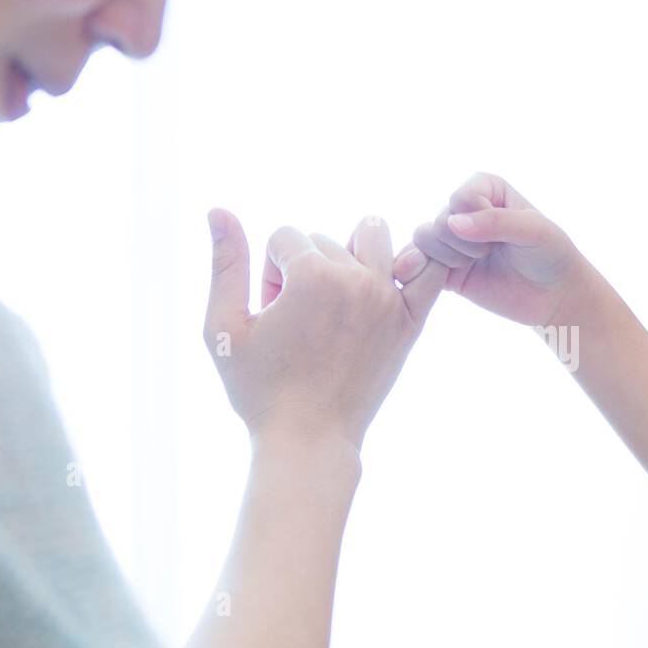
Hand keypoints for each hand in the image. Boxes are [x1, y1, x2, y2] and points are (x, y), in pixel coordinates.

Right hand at [204, 210, 446, 447]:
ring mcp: (388, 299)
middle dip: (304, 271)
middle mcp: (356, 280)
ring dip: (351, 253)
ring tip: (335, 296)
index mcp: (312, 275)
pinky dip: (418, 259)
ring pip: (372, 236)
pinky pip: (429, 270)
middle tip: (298, 319)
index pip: (285, 237)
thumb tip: (218, 209)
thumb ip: (225, 263)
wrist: (309, 438)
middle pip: (324, 241)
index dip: (269, 272)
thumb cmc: (260, 389)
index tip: (271, 311)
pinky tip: (395, 272)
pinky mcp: (410, 321)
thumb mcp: (224, 326)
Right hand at [402, 172, 590, 326]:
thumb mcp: (534, 230)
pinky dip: (427, 271)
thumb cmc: (551, 254)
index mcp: (486, 188)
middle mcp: (465, 209)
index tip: (507, 234)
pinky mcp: (445, 268)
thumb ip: (497, 222)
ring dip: (450, 257)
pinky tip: (452, 276)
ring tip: (478, 263)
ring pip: (424, 239)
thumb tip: (454, 223)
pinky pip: (418, 263)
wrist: (554, 295)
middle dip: (466, 243)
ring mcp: (453, 239)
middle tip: (491, 253)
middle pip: (441, 221)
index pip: (461, 198)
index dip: (480, 219)